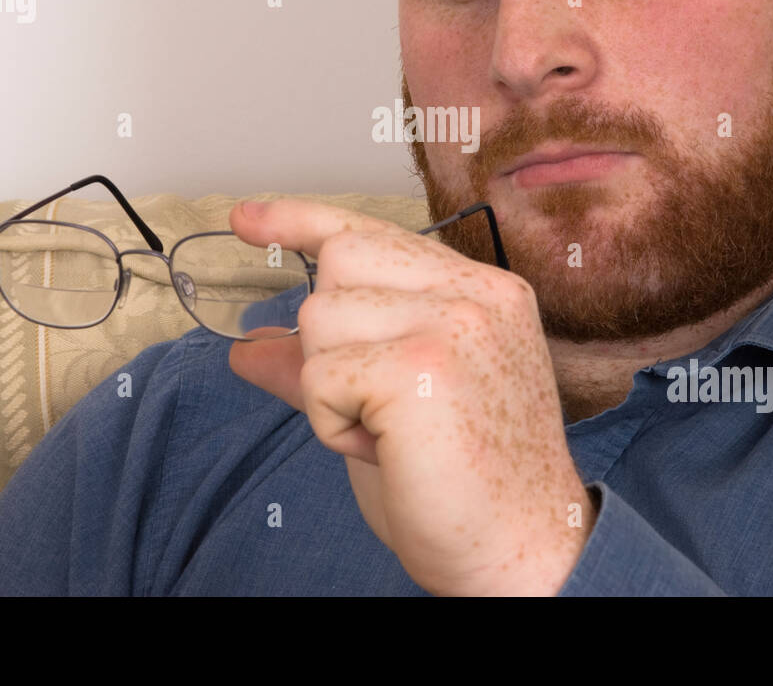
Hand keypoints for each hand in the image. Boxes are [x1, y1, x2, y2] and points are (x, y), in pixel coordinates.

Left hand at [226, 197, 596, 595]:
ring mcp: (454, 322)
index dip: (302, 218)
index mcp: (482, 292)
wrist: (526, 554)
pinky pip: (319, 374)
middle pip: (341, 260)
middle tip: (376, 400)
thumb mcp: (391, 405)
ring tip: (390, 432)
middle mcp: (476, 293)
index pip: (376, 232)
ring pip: (321, 316)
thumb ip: (326, 360)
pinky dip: (331, 420)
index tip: (247, 219)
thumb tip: (249, 345)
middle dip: (329, 333)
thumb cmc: (466, 485)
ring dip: (331, 386)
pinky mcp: (421, 365)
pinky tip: (385, 448)